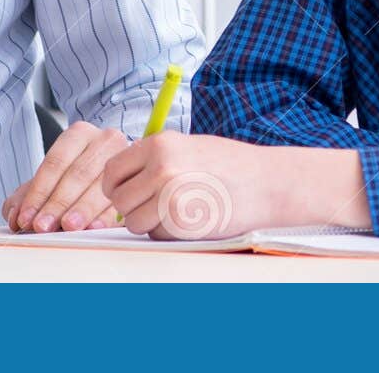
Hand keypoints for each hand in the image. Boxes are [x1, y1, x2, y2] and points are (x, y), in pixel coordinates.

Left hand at [1, 121, 129, 231]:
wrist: (114, 160)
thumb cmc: (76, 170)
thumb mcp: (50, 176)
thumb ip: (27, 194)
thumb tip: (15, 215)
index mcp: (79, 133)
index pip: (55, 162)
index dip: (39, 192)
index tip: (27, 217)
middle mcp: (104, 141)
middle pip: (78, 174)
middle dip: (58, 203)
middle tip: (42, 226)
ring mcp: (124, 160)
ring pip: (100, 186)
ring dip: (81, 210)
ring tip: (67, 227)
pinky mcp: (136, 183)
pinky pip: (119, 200)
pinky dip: (105, 216)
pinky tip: (94, 227)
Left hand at [101, 134, 370, 239]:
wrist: (267, 182)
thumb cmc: (227, 164)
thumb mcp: (185, 146)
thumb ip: (151, 160)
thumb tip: (118, 183)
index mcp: (158, 144)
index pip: (111, 171)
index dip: (115, 186)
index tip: (126, 192)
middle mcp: (160, 168)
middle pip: (119, 200)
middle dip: (131, 207)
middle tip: (151, 205)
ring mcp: (171, 197)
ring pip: (134, 222)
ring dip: (148, 222)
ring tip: (174, 211)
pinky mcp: (183, 224)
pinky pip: (157, 234)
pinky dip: (167, 233)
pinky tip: (189, 219)